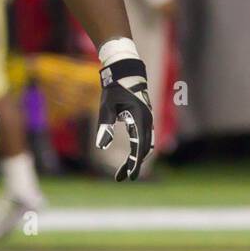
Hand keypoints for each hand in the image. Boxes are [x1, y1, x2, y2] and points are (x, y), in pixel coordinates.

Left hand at [96, 55, 153, 180]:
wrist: (127, 72)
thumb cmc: (115, 89)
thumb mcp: (106, 107)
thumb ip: (104, 126)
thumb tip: (102, 146)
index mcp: (139, 119)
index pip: (139, 148)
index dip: (133, 164)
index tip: (128, 177)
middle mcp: (147, 122)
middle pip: (143, 150)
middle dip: (133, 165)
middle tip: (121, 178)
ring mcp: (148, 120)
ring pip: (146, 145)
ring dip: (136, 159)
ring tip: (124, 171)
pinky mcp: (145, 119)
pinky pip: (145, 138)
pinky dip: (139, 150)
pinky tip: (131, 157)